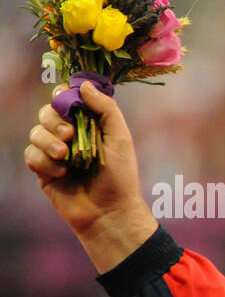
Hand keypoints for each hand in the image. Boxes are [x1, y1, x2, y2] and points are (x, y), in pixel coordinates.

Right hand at [24, 80, 147, 236]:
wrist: (109, 212)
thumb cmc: (120, 176)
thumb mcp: (120, 139)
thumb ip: (106, 109)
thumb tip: (84, 84)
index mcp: (88, 124)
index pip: (67, 99)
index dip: (63, 96)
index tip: (67, 100)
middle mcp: (70, 135)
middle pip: (47, 112)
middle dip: (55, 121)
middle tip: (70, 135)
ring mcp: (55, 152)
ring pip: (35, 132)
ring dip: (48, 142)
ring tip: (65, 157)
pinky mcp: (43, 169)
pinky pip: (31, 155)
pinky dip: (45, 162)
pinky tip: (62, 174)